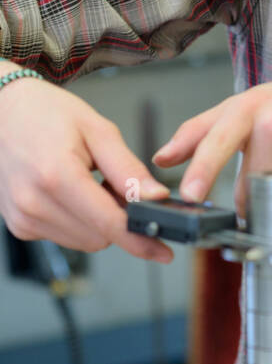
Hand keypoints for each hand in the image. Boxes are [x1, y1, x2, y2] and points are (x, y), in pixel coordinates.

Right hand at [0, 72, 172, 261]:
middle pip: (100, 237)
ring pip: (84, 241)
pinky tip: (73, 192)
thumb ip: (128, 169)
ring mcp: (23, 217)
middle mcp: (34, 203)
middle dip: (119, 219)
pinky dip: (79, 221)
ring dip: (98, 221)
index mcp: (56, 175)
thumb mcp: (98, 130)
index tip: (163, 251)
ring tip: (90, 182)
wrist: (3, 112)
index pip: (108, 224)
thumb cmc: (46, 113)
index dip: (140, 239)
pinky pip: (65, 236)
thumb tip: (156, 198)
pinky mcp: (19, 225)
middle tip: (117, 186)